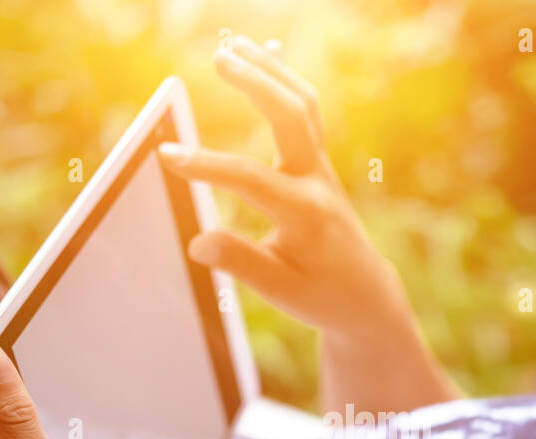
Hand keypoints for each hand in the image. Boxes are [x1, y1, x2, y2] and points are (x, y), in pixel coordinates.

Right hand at [160, 35, 415, 344]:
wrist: (365, 296)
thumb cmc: (322, 295)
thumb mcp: (280, 291)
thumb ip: (241, 264)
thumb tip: (199, 243)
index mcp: (305, 214)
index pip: (251, 180)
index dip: (208, 166)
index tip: (169, 157)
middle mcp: (317, 182)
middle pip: (291, 117)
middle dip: (257, 84)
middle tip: (219, 58)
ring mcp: (321, 168)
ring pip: (302, 104)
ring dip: (270, 70)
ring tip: (233, 46)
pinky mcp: (319, 164)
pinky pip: (306, 111)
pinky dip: (284, 79)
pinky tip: (263, 52)